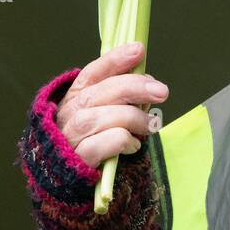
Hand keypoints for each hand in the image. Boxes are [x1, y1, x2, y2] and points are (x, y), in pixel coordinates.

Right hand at [54, 42, 169, 169]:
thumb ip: (119, 97)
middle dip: (133, 87)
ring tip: (149, 125)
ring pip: (99, 118)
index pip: (92, 73)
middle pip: (98, 93)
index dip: (114, 60)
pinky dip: (122, 141)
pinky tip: (133, 145)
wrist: (69, 179)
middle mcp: (67, 115)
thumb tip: (150, 83)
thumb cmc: (93, 140)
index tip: (138, 50)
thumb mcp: (103, 113)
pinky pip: (100, 145)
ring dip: (132, 117)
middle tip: (161, 91)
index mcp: (74, 98)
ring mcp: (69, 138)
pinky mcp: (77, 161)